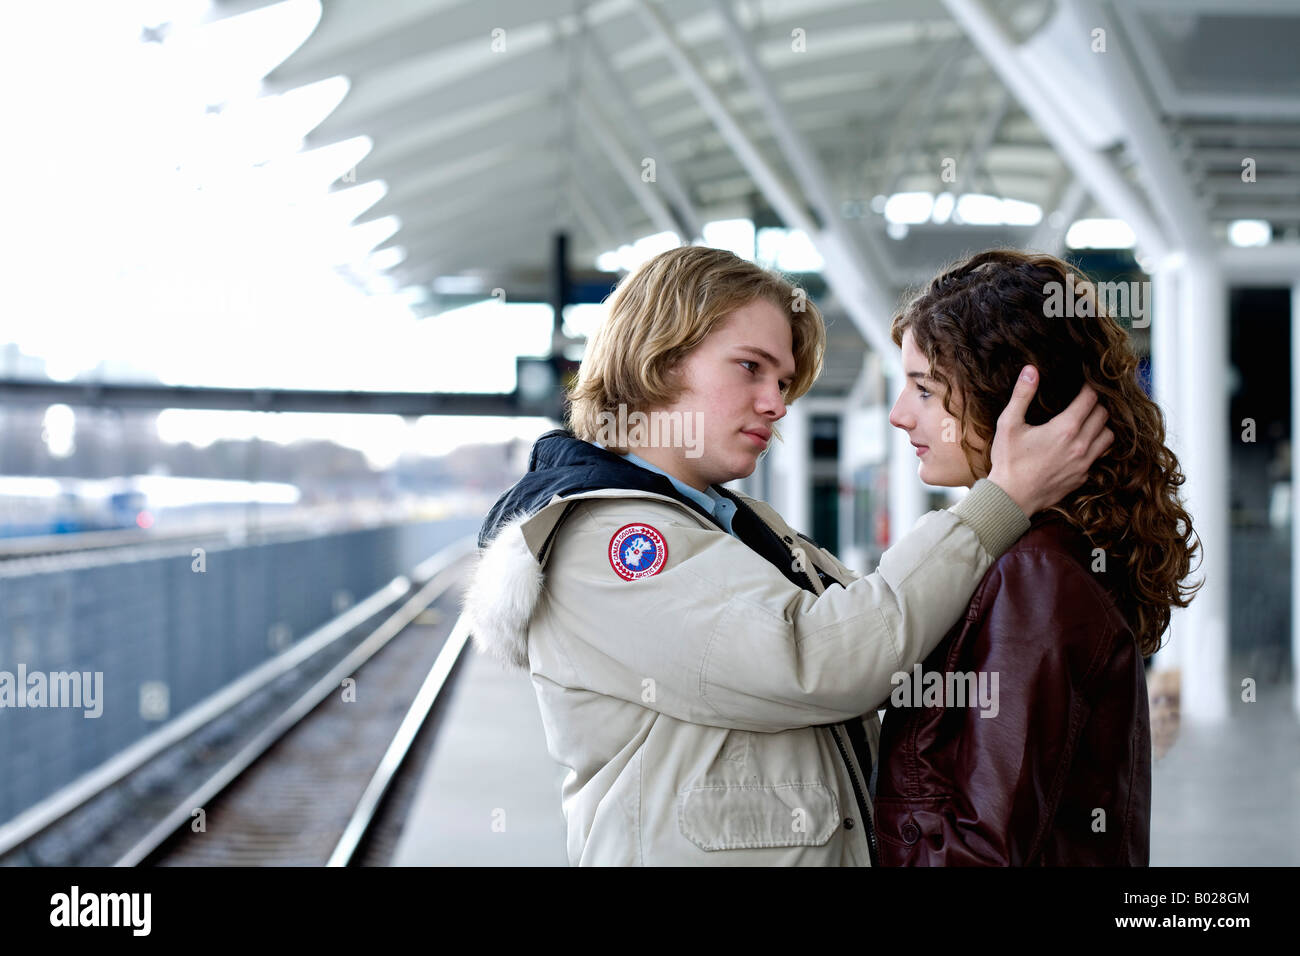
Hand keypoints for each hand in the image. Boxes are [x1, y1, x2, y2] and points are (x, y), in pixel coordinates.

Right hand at [987, 366, 1113, 516]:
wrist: (1011, 499)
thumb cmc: (1008, 461)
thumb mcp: (1008, 424)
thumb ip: (1022, 395)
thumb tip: (1031, 370)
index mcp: (1065, 428)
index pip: (1091, 398)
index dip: (1089, 387)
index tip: (1083, 383)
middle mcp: (1081, 445)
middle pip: (1104, 415)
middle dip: (1096, 404)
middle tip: (1083, 401)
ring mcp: (1084, 463)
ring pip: (1109, 436)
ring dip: (1101, 426)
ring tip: (1087, 421)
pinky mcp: (1083, 477)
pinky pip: (1099, 456)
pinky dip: (1095, 446)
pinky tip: (1080, 444)